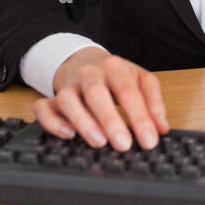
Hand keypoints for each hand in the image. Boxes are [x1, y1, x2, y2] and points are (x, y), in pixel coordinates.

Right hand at [32, 46, 169, 149]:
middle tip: (124, 145)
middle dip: (110, 120)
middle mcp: (89, 74)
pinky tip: (68, 135)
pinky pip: (43, 108)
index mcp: (115, 67)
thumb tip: (162, 128)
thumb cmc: (116, 75)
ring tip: (99, 142)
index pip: (128, 91)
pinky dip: (52, 122)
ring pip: (68, 100)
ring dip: (83, 122)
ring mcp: (69, 85)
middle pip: (97, 93)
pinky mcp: (52, 98)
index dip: (140, 117)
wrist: (84, 59)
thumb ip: (153, 102)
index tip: (149, 140)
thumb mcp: (140, 80)